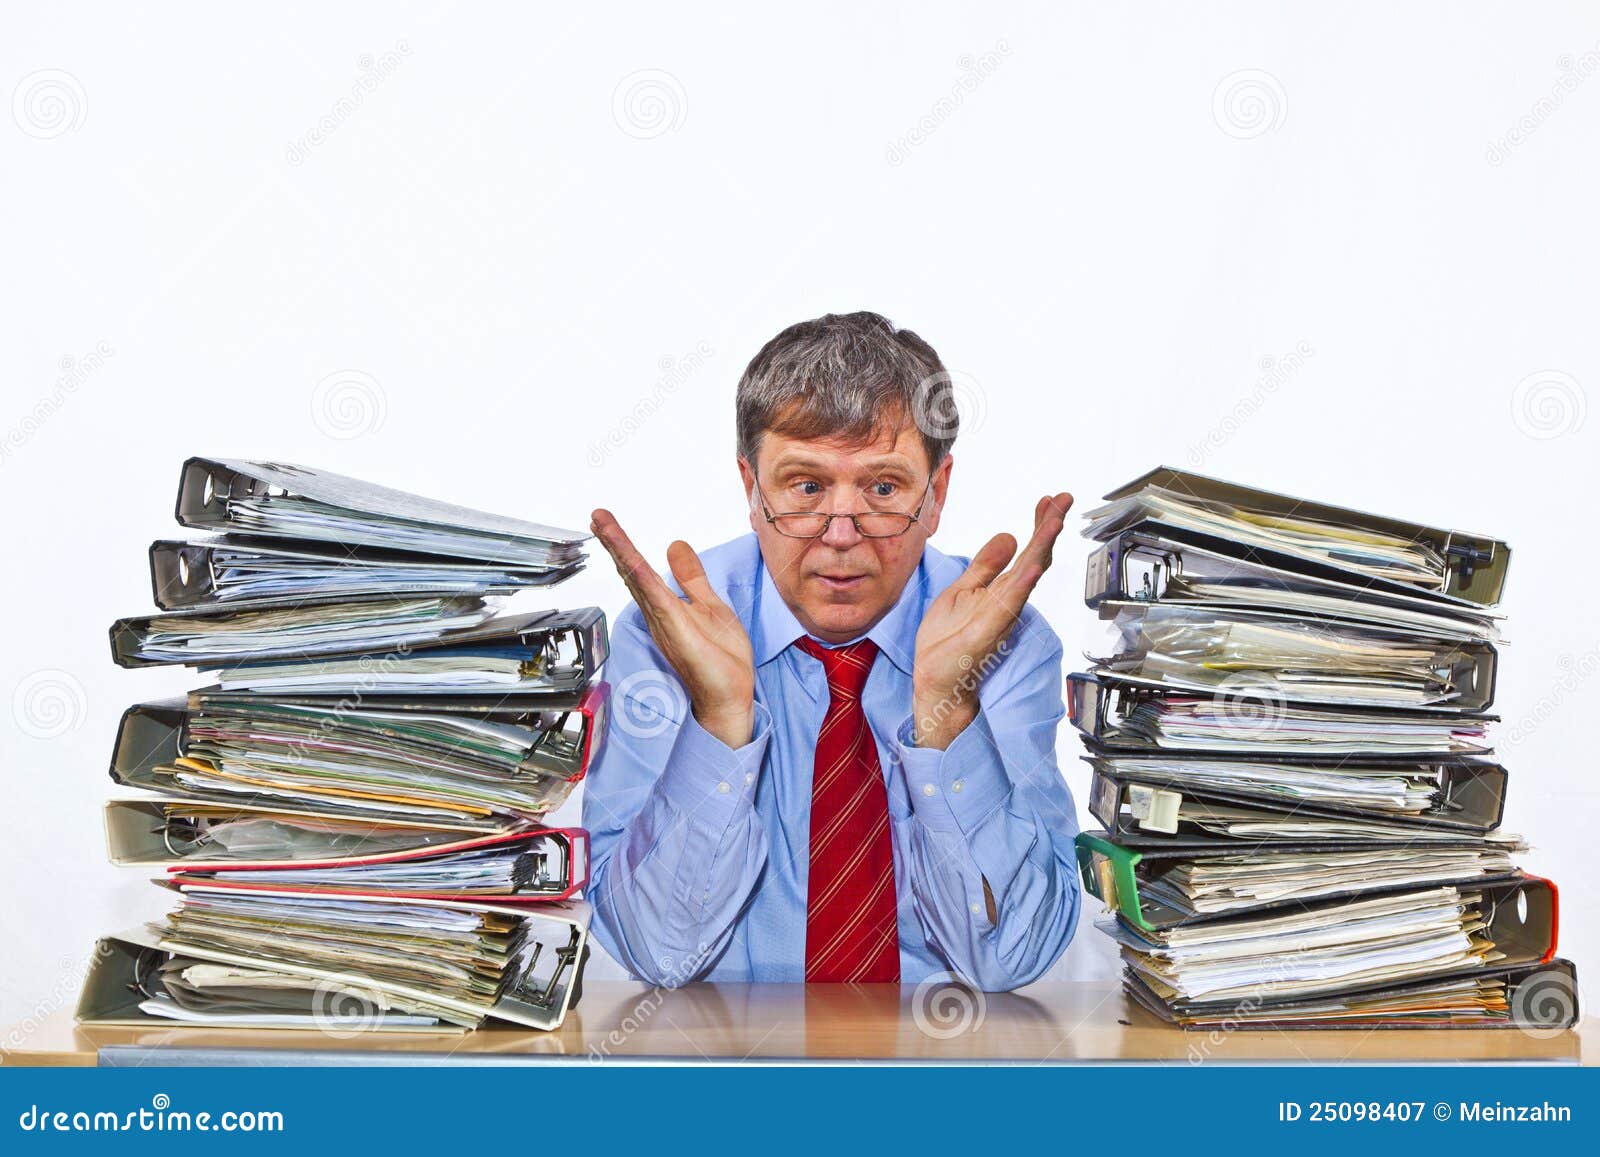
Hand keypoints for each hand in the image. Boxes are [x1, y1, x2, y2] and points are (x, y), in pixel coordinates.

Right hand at [590, 508, 756, 747]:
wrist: (730, 697)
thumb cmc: (721, 659)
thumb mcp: (709, 604)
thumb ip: (692, 577)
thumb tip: (676, 546)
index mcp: (665, 606)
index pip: (640, 569)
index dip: (623, 545)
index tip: (605, 520)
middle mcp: (657, 613)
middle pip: (631, 571)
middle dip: (614, 542)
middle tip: (597, 515)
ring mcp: (663, 621)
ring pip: (637, 579)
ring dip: (621, 551)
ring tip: (602, 525)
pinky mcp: (675, 630)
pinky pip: (655, 597)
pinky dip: (641, 576)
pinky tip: (629, 559)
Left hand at [910, 492, 1073, 749]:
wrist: (936, 682)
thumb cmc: (947, 642)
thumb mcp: (963, 590)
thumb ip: (986, 565)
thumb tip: (1008, 535)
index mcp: (1000, 589)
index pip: (1026, 550)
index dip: (1038, 524)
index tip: (1049, 499)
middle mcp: (1006, 601)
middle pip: (1035, 558)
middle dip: (1049, 527)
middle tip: (1065, 498)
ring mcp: (999, 616)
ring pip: (1027, 577)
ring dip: (1042, 548)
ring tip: (1055, 521)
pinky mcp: (986, 633)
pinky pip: (1007, 606)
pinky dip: (1021, 586)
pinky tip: (1031, 567)